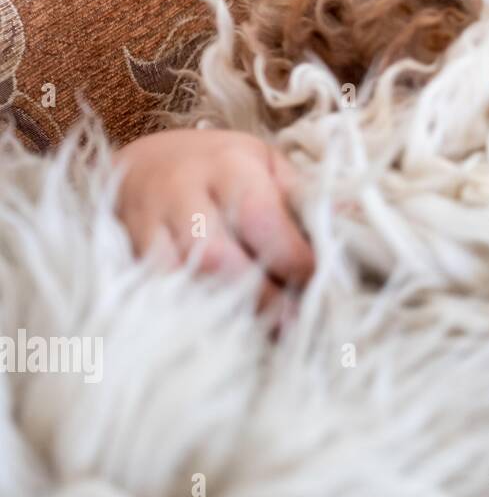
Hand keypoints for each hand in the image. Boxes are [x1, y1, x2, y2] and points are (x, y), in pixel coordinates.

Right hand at [113, 128, 314, 316]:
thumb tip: (350, 222)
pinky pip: (157, 291)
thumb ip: (302, 194)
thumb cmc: (220, 165)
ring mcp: (150, 226)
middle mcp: (184, 193)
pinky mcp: (130, 254)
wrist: (144, 163)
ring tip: (267, 334)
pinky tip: (224, 329)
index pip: (261, 217)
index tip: (318, 282)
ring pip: (182, 279)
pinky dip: (191, 313)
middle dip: (261, 296)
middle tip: (295, 323)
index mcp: (229, 166)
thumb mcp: (265, 163)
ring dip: (227, 312)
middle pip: (219, 256)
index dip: (292, 257)